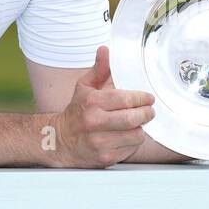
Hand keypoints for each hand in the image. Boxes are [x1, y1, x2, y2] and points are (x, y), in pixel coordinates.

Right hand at [49, 46, 154, 167]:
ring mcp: (99, 142)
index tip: (148, 98)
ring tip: (135, 124)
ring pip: (136, 135)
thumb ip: (99, 69)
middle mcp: (94, 122)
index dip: (142, 98)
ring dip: (140, 129)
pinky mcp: (105, 158)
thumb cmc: (77, 112)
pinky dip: (132, 143)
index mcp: (92, 102)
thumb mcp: (84, 88)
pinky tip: (125, 136)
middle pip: (133, 118)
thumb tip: (105, 50)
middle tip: (149, 111)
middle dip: (147, 114)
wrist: (59, 141)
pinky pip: (130, 149)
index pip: (126, 99)